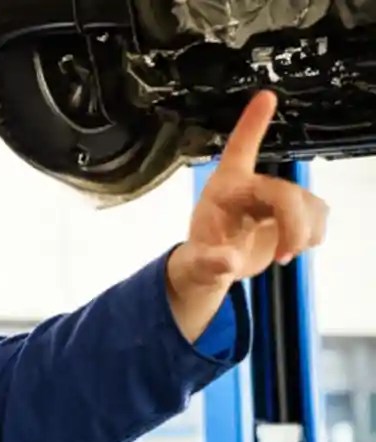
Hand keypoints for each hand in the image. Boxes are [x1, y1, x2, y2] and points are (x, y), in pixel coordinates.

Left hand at [165, 90, 328, 340]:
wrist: (213, 271)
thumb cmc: (200, 258)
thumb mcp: (198, 265)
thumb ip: (210, 264)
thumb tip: (228, 261)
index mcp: (224, 187)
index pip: (239, 148)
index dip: (253, 123)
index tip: (267, 96)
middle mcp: (251, 185)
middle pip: (287, 193)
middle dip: (293, 226)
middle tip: (283, 256)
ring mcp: (275, 197)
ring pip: (309, 204)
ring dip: (304, 233)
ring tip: (283, 255)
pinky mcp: (293, 211)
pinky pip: (319, 213)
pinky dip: (314, 233)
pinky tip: (297, 245)